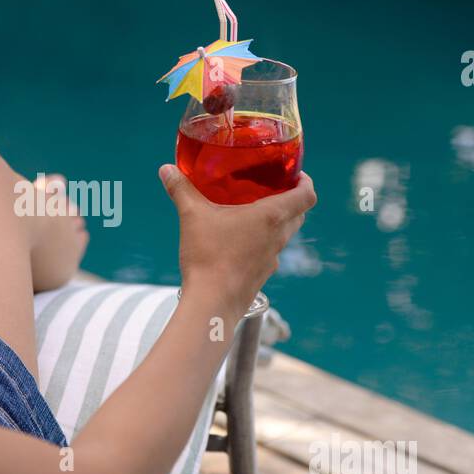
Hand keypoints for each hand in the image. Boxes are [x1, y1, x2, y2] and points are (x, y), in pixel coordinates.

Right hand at [158, 165, 316, 312]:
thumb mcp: (192, 216)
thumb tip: (167, 169)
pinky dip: (262, 241)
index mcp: (271, 216)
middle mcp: (278, 237)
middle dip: (290, 198)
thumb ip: (181, 189)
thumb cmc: (208, 257)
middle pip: (298, 213)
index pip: (307, 195)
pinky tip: (239, 240)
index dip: (305, 181)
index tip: (295, 173)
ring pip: (285, 233)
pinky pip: (270, 252)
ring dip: (276, 221)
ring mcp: (272, 258)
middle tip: (271, 187)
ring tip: (252, 211)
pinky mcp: (262, 274)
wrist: (212, 304)